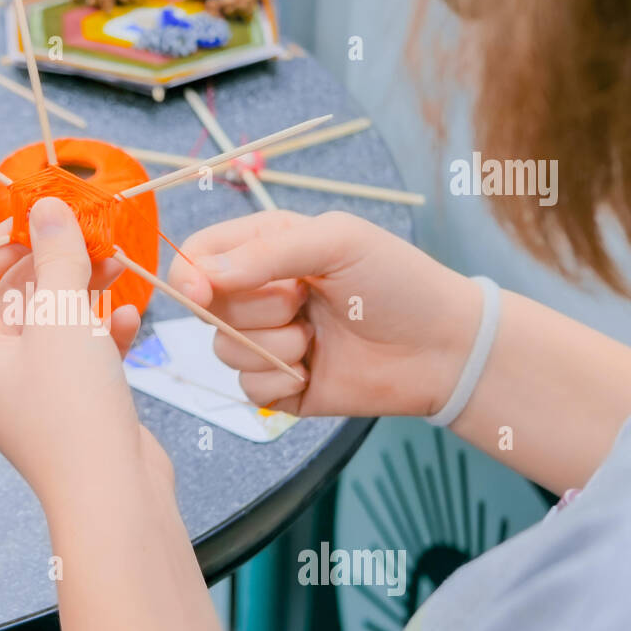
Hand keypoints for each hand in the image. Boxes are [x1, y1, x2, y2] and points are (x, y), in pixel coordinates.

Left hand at [0, 197, 172, 510]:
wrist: (113, 496)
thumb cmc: (73, 414)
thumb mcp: (61, 319)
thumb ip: (55, 256)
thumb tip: (47, 208)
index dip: (3, 235)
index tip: (47, 215)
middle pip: (10, 289)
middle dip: (54, 258)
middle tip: (93, 233)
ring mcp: (28, 385)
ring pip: (50, 316)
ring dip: (83, 287)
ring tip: (119, 265)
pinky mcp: (67, 400)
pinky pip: (76, 348)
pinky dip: (99, 328)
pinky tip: (126, 320)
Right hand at [167, 210, 481, 417]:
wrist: (443, 348)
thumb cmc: (398, 282)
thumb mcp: (335, 242)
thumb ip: (264, 253)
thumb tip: (200, 276)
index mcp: (266, 248)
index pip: (198, 256)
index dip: (188, 274)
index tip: (199, 291)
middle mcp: (260, 294)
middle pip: (206, 307)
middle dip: (256, 309)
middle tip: (305, 302)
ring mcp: (267, 342)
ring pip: (224, 350)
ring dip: (272, 347)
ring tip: (317, 339)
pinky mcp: (279, 386)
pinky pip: (247, 389)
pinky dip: (279, 382)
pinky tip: (315, 370)